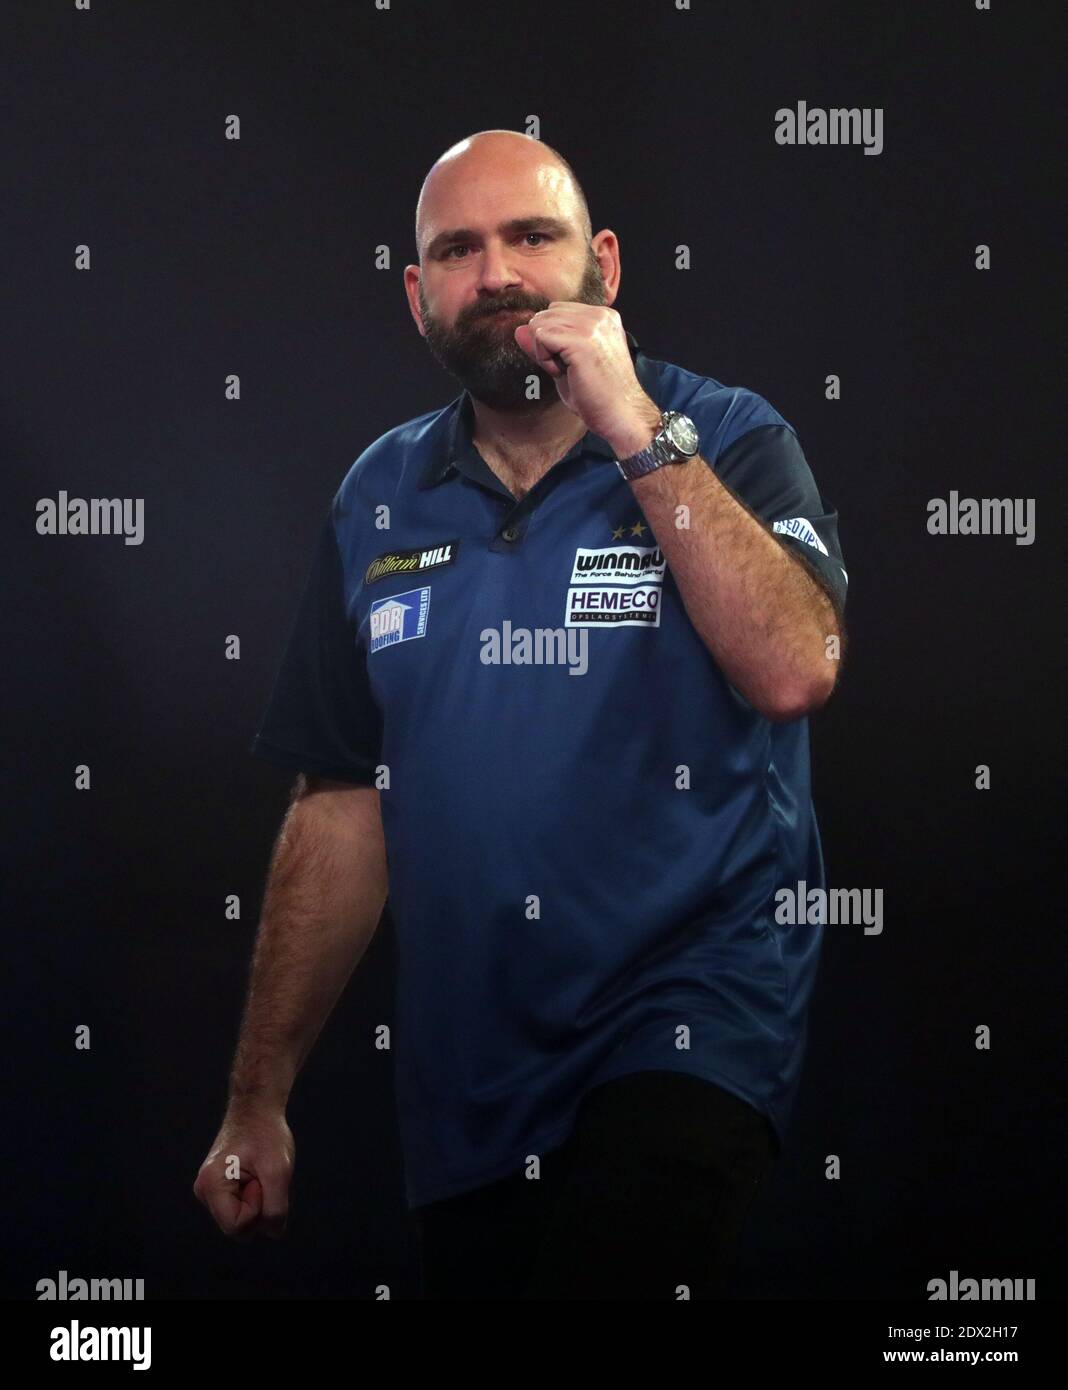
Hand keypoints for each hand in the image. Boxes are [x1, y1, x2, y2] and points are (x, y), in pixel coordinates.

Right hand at [193, 1105, 294, 1240]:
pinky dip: (255, 1195)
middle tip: (260, 1174)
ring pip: (241, 1219)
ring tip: (257, 1172)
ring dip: (258, 1199)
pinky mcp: (220, 1189)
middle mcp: (204, 1191)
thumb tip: (273, 1232)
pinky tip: (255, 1174)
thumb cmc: (267, 1134)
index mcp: (210, 1186)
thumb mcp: (279, 1171)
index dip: (257, 1208)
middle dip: (257, 1206)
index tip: (260, 1179)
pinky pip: (242, 1208)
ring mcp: (210, 1191)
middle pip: (238, 1227)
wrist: (257, 1108)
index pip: (238, 1227)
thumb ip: (276, 1208)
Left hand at [513, 304, 660, 452]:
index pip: (558, 311)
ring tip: (566, 371)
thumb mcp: (567, 364)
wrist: (621, 416)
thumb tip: (518, 329)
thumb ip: (545, 344)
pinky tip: (561, 373)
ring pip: (540, 324)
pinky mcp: (581, 340)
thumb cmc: (598, 396)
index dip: (553, 337)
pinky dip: (543, 358)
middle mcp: (600, 315)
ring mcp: (592, 325)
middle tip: (566, 369)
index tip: (570, 363)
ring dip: (544, 352)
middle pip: (546, 314)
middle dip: (545, 342)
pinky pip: (540, 337)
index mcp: (603, 317)